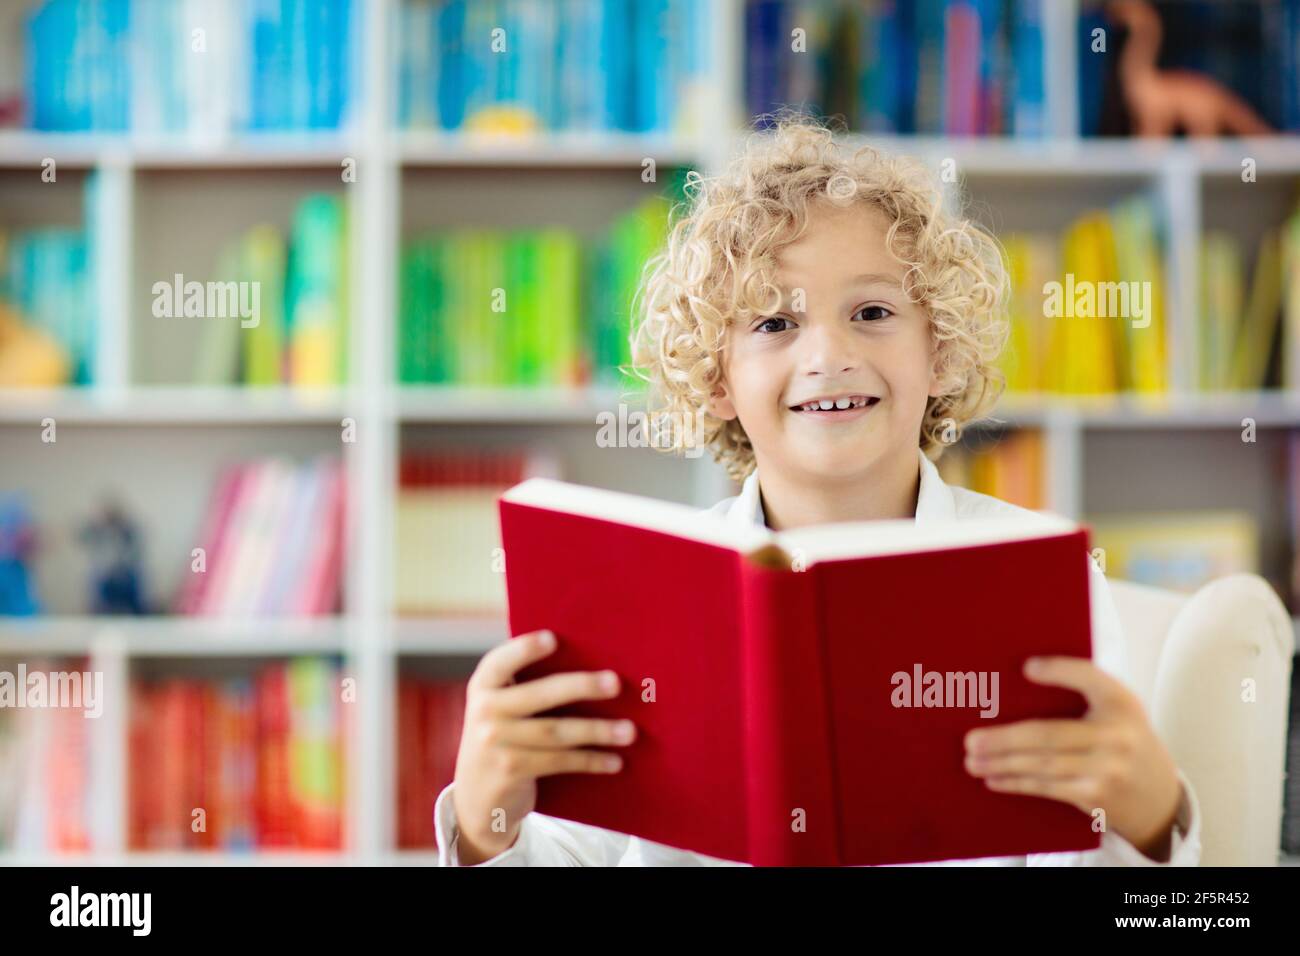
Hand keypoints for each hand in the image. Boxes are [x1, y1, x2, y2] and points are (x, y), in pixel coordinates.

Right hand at [451, 629, 635, 864]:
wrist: (476, 798)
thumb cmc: (503, 738)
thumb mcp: (500, 709)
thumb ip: (524, 686)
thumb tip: (587, 660)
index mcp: (482, 686)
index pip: (499, 662)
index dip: (524, 649)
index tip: (553, 638)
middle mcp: (484, 711)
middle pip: (540, 695)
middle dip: (581, 687)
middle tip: (615, 683)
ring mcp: (494, 744)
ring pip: (556, 732)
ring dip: (597, 731)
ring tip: (629, 731)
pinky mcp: (510, 771)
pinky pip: (559, 761)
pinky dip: (590, 760)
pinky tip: (615, 760)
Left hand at [963, 656, 1182, 860]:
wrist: (1159, 795)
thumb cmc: (1122, 740)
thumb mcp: (1116, 710)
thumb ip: (1082, 692)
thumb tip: (1019, 678)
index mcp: (1121, 701)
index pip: (1090, 677)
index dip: (1060, 671)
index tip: (1026, 668)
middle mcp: (1117, 735)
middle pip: (1049, 735)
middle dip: (1004, 738)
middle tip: (971, 740)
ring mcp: (1108, 769)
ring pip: (1043, 765)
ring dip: (1002, 763)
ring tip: (972, 760)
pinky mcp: (1098, 796)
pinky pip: (1048, 788)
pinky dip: (1017, 783)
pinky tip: (994, 778)